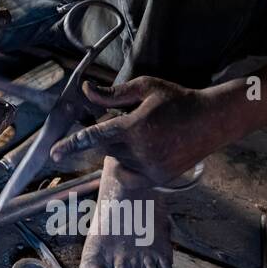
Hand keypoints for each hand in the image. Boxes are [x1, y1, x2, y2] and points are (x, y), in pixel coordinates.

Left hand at [50, 77, 233, 186]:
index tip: (54, 153)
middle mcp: (141, 151)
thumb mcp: (145, 88)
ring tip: (144, 135)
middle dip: (109, 135)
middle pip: (106, 147)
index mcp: (135, 127)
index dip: (71, 144)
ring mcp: (151, 168)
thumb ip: (112, 93)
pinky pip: (129, 178)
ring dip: (120, 150)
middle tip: (129, 122)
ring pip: (117, 161)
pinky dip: (127, 167)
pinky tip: (139, 154)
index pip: (94, 137)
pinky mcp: (159, 178)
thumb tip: (85, 90)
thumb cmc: (177, 100)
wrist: (212, 120)